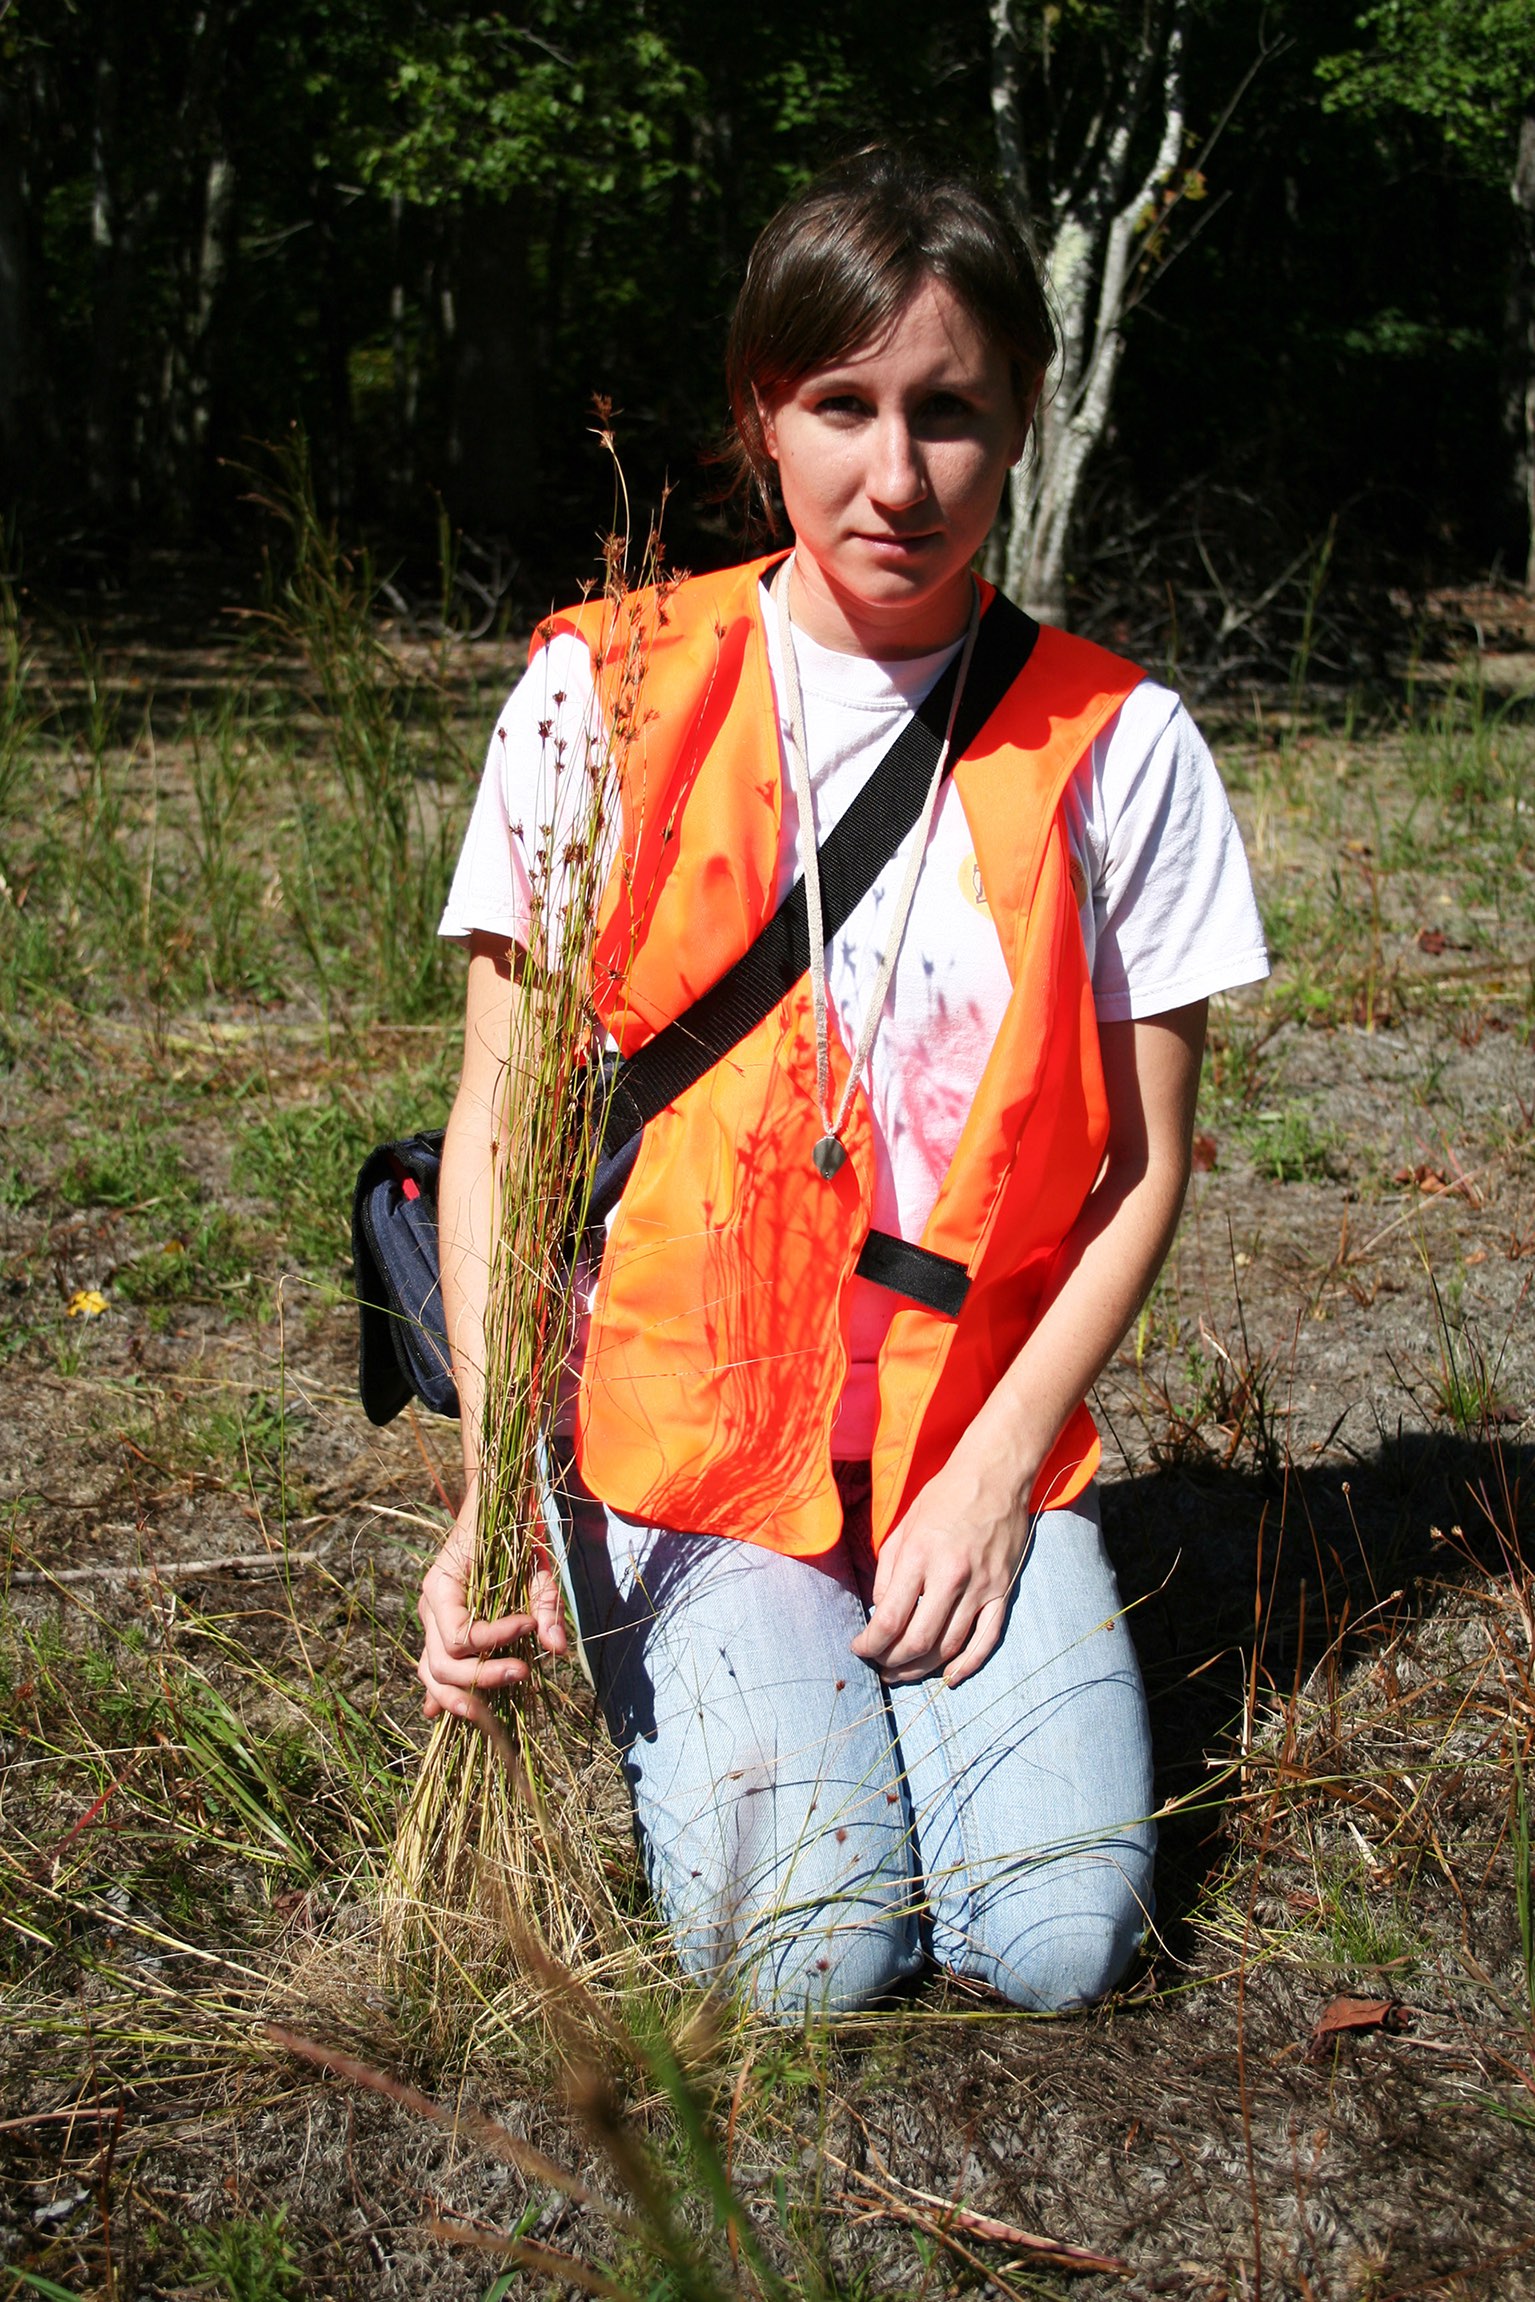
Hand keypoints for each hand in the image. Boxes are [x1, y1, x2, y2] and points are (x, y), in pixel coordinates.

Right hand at [416, 1483, 567, 1727]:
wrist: (494, 1504)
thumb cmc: (512, 1528)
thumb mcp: (535, 1560)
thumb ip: (545, 1603)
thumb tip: (556, 1650)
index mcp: (442, 1586)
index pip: (460, 1634)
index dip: (494, 1639)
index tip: (528, 1624)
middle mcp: (429, 1607)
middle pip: (443, 1662)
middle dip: (480, 1678)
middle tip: (522, 1673)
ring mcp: (432, 1620)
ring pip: (432, 1671)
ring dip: (456, 1697)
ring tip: (485, 1718)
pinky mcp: (443, 1628)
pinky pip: (434, 1665)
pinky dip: (438, 1691)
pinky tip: (439, 1715)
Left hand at [850, 1443, 1033, 1687]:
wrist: (996, 1475)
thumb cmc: (944, 1496)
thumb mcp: (904, 1526)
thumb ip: (888, 1572)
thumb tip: (882, 1612)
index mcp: (920, 1556)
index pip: (890, 1618)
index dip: (870, 1644)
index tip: (859, 1648)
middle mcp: (952, 1575)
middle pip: (918, 1640)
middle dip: (892, 1662)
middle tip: (880, 1665)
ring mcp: (982, 1586)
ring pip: (950, 1646)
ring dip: (922, 1668)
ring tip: (904, 1673)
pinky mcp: (1003, 1591)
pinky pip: (987, 1639)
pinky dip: (968, 1664)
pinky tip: (949, 1677)